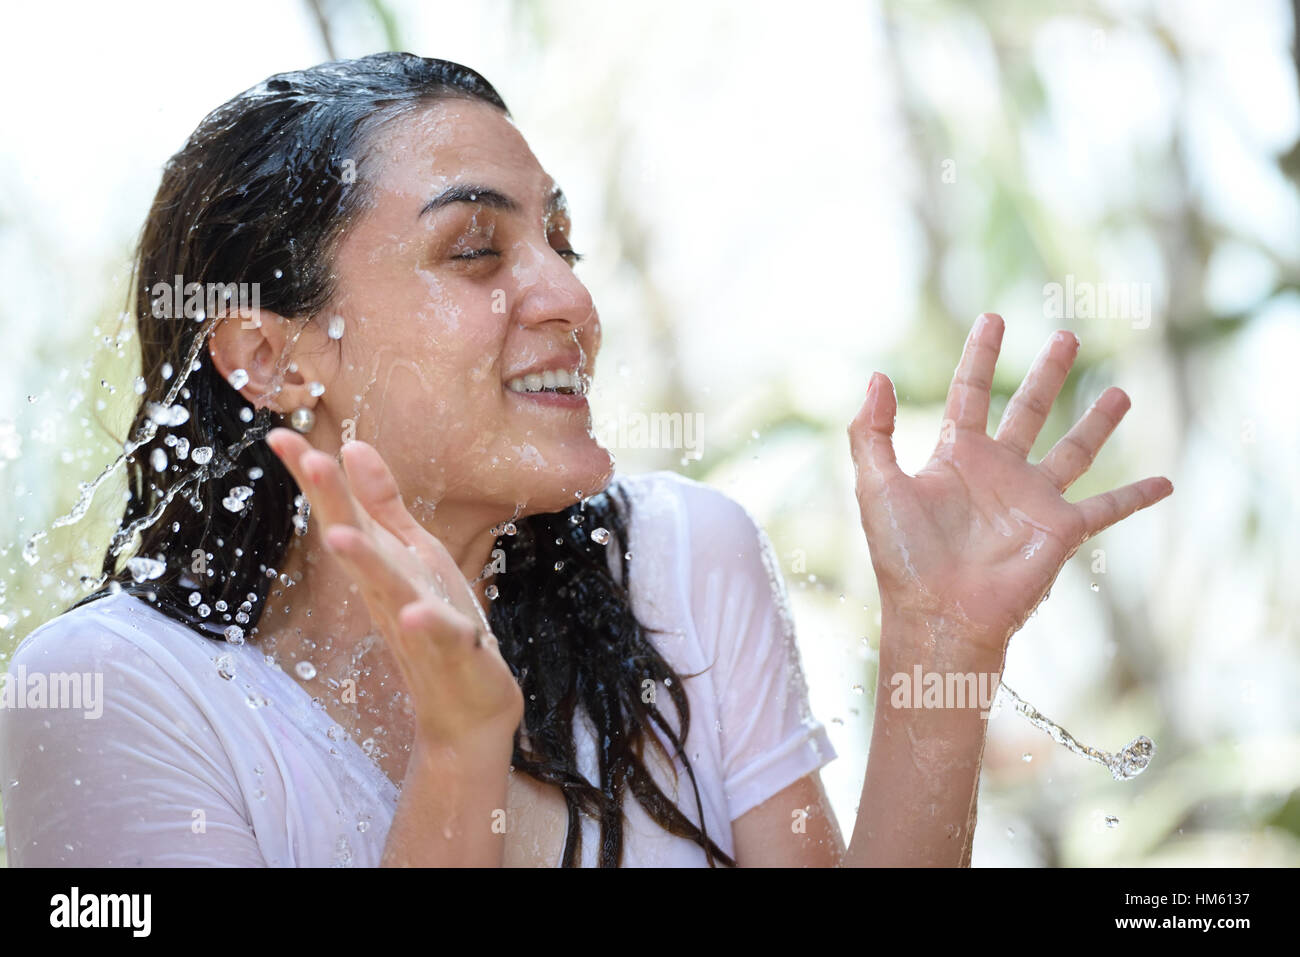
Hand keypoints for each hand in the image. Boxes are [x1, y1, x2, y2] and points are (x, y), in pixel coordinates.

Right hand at [265, 428, 523, 748]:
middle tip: (309, 459)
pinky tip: (416, 614)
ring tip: (341, 535)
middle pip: (356, 543)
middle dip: (332, 503)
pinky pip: (440, 636)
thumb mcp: (411, 551)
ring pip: (388, 588)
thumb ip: (381, 504)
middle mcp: (387, 589)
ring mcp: (416, 621)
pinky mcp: (454, 649)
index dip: (313, 474)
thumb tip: (352, 447)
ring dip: (365, 563)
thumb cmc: (434, 618)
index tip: (278, 434)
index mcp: (379, 561)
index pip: (341, 512)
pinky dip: (427, 625)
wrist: (465, 702)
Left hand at [847, 313, 1172, 659]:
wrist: (939, 614)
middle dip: (1047, 373)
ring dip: (1097, 422)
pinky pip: (1108, 507)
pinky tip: (1166, 482)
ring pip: (1074, 449)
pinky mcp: (1062, 531)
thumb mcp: (875, 486)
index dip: (980, 355)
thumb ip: (871, 432)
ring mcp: (1032, 501)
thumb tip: (876, 377)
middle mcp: (998, 473)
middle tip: (1067, 337)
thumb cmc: (903, 557)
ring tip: (1120, 391)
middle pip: (1028, 410)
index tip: (993, 319)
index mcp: (955, 458)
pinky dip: (1138, 496)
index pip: (970, 393)